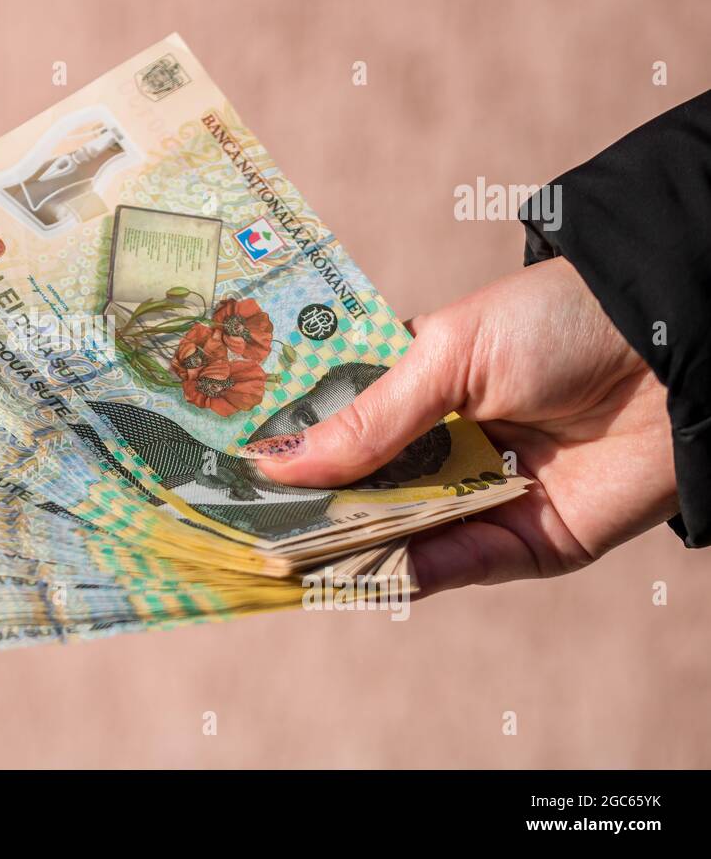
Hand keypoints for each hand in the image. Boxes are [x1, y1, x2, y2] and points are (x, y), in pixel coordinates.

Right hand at [250, 257, 679, 595]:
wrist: (678, 349)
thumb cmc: (554, 322)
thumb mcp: (445, 357)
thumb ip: (367, 422)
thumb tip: (276, 465)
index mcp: (416, 392)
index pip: (338, 431)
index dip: (289, 453)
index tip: (229, 470)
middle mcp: (443, 451)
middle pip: (361, 493)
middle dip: (307, 511)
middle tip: (238, 529)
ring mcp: (481, 499)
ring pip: (400, 536)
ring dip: (346, 549)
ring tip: (281, 559)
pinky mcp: (525, 543)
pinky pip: (458, 565)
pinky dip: (411, 572)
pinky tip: (362, 570)